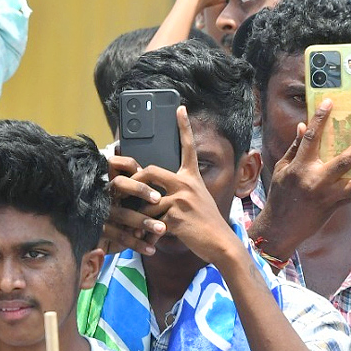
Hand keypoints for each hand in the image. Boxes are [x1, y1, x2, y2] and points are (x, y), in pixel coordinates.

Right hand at [97, 155, 165, 255]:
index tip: (145, 171)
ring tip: (162, 228)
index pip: (114, 164)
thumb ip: (138, 189)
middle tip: (158, 198)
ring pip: (122, 214)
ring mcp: (101, 213)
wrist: (102, 244)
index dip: (128, 164)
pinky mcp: (99, 231)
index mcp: (111, 184)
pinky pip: (120, 236)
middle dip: (139, 189)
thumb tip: (162, 176)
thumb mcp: (128, 202)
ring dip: (143, 221)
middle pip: (119, 183)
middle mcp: (104, 195)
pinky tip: (151, 248)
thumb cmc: (121, 219)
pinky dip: (137, 243)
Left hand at [132, 106, 239, 267]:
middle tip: (129, 190)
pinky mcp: (176, 217)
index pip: (188, 147)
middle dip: (135, 181)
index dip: (184, 126)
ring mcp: (181, 200)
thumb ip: (179, 191)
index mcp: (192, 177)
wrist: (220, 243)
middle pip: (150, 171)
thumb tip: (155, 193)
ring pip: (147, 201)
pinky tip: (152, 240)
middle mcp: (187, 184)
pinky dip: (148, 232)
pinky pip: (151, 220)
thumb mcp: (197, 199)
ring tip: (143, 227)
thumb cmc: (206, 223)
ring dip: (141, 216)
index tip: (179, 108)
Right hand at [250, 99, 350, 260]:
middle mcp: (315, 180)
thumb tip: (302, 126)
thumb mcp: (282, 169)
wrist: (280, 228)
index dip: (320, 118)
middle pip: (343, 160)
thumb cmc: (280, 195)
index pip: (311, 137)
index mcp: (299, 167)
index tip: (329, 102)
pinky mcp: (334, 206)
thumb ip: (295, 148)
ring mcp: (327, 195)